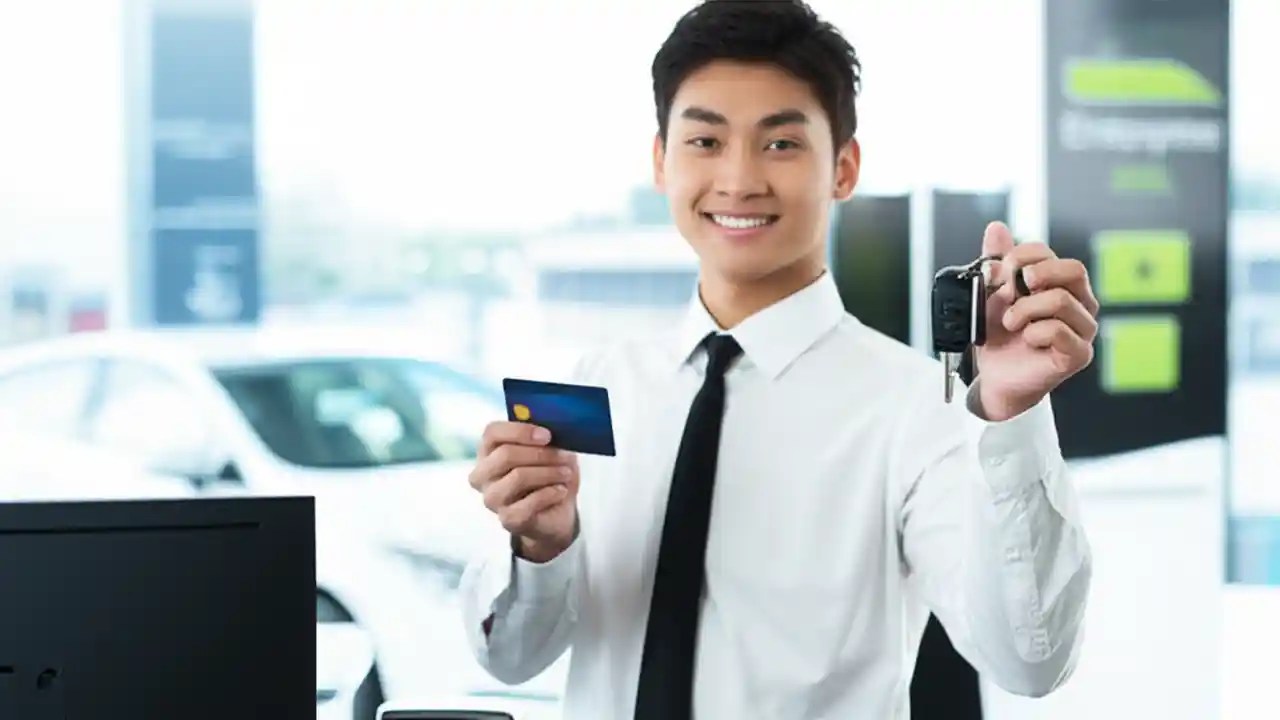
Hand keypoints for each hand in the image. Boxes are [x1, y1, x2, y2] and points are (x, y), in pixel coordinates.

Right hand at [469, 421, 579, 562]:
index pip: (492, 433)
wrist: (557, 511)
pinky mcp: (507, 519)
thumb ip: (544, 436)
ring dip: (548, 473)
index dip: (520, 431)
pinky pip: (527, 504)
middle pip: (505, 454)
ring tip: (566, 473)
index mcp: (489, 451)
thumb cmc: (549, 474)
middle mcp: (483, 475)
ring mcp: (492, 499)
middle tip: (564, 456)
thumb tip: (550, 428)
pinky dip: (549, 494)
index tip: (547, 435)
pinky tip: (561, 491)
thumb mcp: (551, 449)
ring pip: (517, 477)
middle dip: (540, 454)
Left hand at [973, 221, 1099, 420]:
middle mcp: (1079, 303)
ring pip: (1062, 299)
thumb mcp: (992, 295)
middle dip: (1036, 274)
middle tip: (1011, 290)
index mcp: (1061, 284)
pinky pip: (1061, 331)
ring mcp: (1083, 329)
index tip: (998, 273)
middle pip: (1073, 269)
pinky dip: (1035, 332)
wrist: (996, 376)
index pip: (1050, 254)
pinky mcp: (1078, 354)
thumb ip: (997, 262)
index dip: (1021, 257)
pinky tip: (1026, 339)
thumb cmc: (1001, 336)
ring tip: (1010, 323)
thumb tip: (996, 228)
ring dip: (1025, 309)